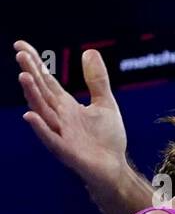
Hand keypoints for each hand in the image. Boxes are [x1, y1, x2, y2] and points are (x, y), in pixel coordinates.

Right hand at [15, 41, 127, 183]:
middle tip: (21, 54)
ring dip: (32, 95)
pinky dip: (40, 128)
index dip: (35, 63)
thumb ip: (97, 80)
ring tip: (24, 76)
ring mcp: (60, 133)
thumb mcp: (105, 104)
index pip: (47, 80)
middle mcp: (59, 117)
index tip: (20, 45)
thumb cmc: (108, 139)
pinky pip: (50, 138)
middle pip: (41, 92)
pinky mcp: (66, 151)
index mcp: (66, 105)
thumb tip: (90, 51)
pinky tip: (30, 115)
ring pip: (42, 111)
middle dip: (31, 74)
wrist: (115, 168)